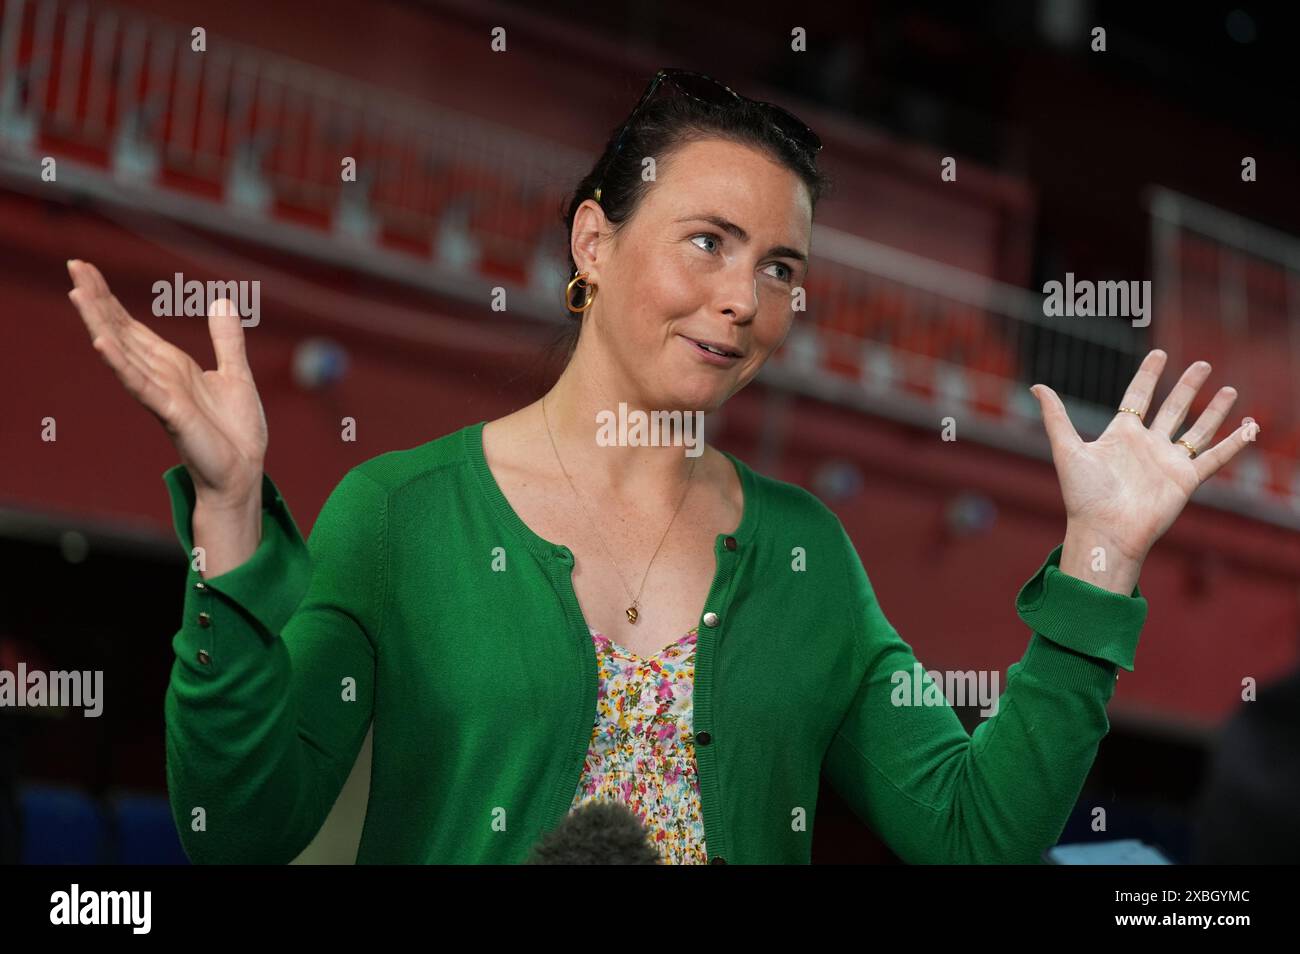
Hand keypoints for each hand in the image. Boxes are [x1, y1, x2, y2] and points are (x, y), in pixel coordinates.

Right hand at [65, 259, 267, 505]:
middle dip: (98, 299)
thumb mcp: (236, 374)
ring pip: (124, 352)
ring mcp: (160, 393)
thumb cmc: (234, 431)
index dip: (111, 298)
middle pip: (121, 331)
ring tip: (78, 294)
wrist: (243, 471)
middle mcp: (160, 376)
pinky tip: (101, 343)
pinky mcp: (169, 412)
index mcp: (173, 366)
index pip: (133, 326)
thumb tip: (222, 300)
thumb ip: (226, 340)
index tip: (87, 269)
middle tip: (73, 265)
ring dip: (101, 323)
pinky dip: (121, 364)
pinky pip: (140, 384)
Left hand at [1031, 349, 1254, 568]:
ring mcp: (1168, 462)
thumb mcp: (1067, 449)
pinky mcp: (1186, 479)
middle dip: (1187, 386)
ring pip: (1198, 429)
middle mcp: (1147, 445)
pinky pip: (1215, 458)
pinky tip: (1250, 427)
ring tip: (1229, 390)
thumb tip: (1037, 385)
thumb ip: (1056, 417)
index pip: (1138, 396)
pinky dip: (1234, 443)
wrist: (1104, 530)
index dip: (1149, 375)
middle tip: (1203, 364)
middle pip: (1173, 407)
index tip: (1160, 354)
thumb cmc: (1083, 495)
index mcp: (1121, 435)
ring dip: (1215, 411)